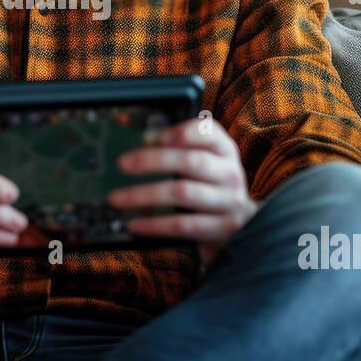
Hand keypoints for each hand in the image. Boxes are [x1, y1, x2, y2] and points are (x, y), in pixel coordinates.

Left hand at [107, 117, 255, 269]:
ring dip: (145, 195)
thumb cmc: (212, 184)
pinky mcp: (221, 228)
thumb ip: (179, 148)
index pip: (208, 132)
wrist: (243, 221)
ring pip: (183, 193)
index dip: (179, 131)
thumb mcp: (205, 160)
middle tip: (122, 163)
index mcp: (225, 150)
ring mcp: (228, 202)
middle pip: (190, 162)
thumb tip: (144, 138)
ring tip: (117, 198)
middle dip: (152, 161)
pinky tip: (134, 224)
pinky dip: (156, 225)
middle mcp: (229, 173)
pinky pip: (184, 225)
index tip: (149, 135)